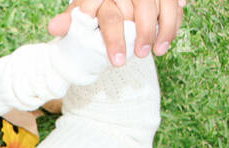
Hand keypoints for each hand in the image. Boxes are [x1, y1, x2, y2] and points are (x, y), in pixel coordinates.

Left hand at [50, 0, 185, 64]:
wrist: (112, 1)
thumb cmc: (93, 9)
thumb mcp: (79, 14)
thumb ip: (69, 21)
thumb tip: (53, 28)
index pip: (110, 16)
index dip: (113, 38)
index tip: (117, 60)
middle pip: (140, 7)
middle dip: (142, 34)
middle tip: (140, 57)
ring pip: (163, 5)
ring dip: (162, 30)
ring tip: (158, 53)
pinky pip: (174, 6)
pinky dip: (173, 23)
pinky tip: (167, 41)